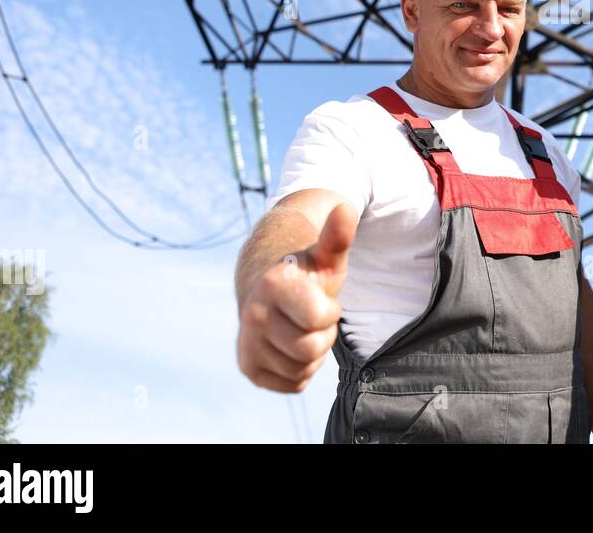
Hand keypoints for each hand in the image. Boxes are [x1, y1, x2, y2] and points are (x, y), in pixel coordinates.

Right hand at [236, 201, 358, 391]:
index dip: (330, 310)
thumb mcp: (325, 254)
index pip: (321, 319)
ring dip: (313, 352)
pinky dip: (301, 370)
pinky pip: (293, 384)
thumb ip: (338, 236)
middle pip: (311, 349)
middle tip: (313, 315)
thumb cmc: (306, 271)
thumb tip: (345, 209)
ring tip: (302, 327)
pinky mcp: (249, 367)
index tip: (320, 296)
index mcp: (273, 285)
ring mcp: (247, 344)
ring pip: (303, 369)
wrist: (268, 286)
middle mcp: (252, 315)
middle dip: (322, 334)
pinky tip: (293, 344)